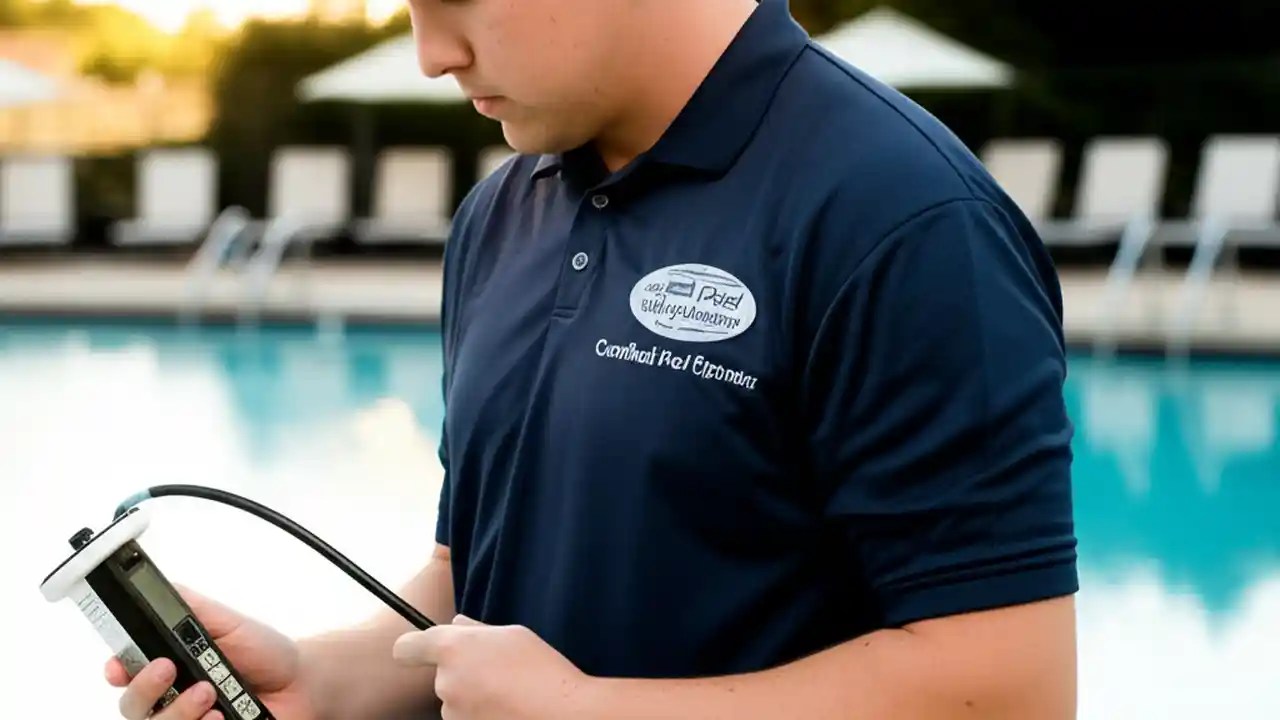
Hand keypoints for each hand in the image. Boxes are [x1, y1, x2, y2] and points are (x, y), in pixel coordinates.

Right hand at [105, 586, 317, 719]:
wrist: (302, 683)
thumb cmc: (264, 651)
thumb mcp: (226, 621)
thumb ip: (189, 607)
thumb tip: (152, 587)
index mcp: (168, 666)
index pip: (124, 674)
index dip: (116, 672)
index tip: (119, 667)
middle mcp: (171, 698)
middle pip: (132, 707)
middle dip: (145, 689)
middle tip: (171, 669)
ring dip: (177, 712)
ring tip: (209, 693)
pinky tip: (221, 718)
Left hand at [393, 615, 594, 719]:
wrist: (562, 713)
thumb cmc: (542, 670)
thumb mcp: (512, 635)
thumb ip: (477, 630)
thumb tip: (457, 625)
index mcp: (453, 648)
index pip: (407, 648)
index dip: (413, 649)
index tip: (422, 653)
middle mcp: (445, 681)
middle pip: (441, 676)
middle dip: (462, 674)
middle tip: (497, 673)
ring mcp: (453, 712)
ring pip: (454, 702)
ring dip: (472, 699)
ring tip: (508, 694)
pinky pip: (466, 719)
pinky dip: (481, 715)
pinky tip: (508, 709)